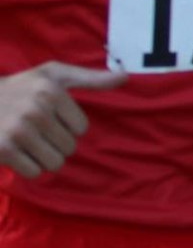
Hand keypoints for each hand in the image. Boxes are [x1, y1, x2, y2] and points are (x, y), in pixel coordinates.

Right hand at [0, 63, 124, 178]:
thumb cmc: (19, 88)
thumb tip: (125, 77)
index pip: (81, 129)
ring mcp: (18, 130)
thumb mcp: (52, 75)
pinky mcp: (3, 150)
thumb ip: (90, 78)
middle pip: (69, 147)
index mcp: (52, 91)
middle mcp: (36, 110)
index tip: (48, 117)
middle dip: (54, 143)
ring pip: (55, 163)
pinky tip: (15, 152)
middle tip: (34, 131)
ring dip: (43, 157)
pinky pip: (34, 173)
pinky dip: (27, 167)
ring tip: (27, 142)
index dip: (66, 126)